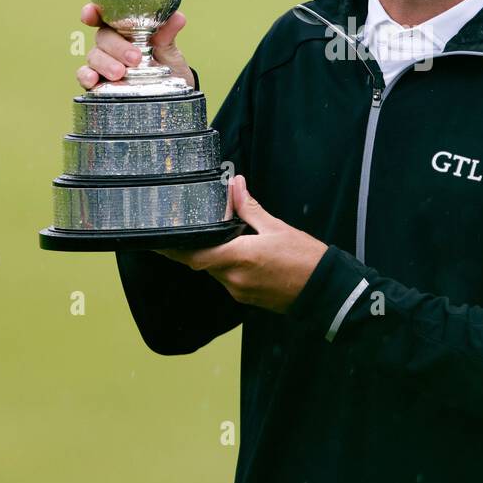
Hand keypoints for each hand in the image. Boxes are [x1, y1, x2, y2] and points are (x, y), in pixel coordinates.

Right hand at [76, 4, 195, 90]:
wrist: (174, 92)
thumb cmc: (168, 65)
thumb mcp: (170, 50)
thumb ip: (168, 34)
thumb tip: (178, 18)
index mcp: (125, 29)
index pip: (104, 16)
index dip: (93, 12)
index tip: (89, 13)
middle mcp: (111, 44)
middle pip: (103, 38)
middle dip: (117, 47)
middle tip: (134, 58)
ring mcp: (103, 63)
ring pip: (94, 56)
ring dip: (105, 63)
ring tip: (120, 73)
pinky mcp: (99, 82)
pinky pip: (85, 76)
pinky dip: (86, 76)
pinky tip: (92, 80)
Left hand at [158, 175, 327, 313]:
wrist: (326, 291)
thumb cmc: (305, 259)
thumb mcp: (277, 227)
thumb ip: (250, 208)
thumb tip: (235, 184)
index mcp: (238, 258)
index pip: (194, 256)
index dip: (172, 249)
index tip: (157, 240)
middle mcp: (234, 279)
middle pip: (203, 262)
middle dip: (198, 246)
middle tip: (193, 229)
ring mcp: (240, 291)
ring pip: (216, 270)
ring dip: (216, 256)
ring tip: (226, 238)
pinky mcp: (248, 298)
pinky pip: (229, 279)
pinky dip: (229, 265)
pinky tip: (242, 254)